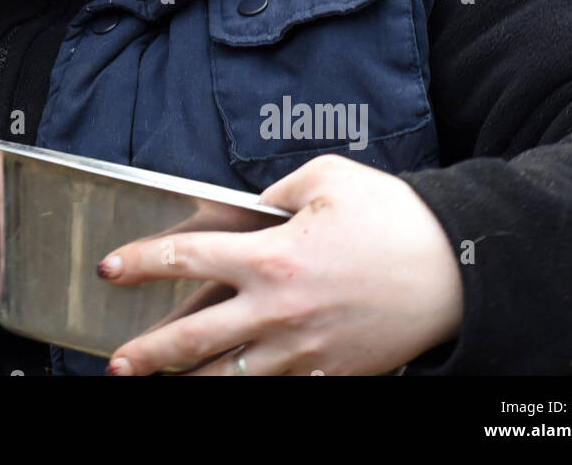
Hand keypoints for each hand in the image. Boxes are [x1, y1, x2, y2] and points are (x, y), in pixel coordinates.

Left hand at [97, 154, 463, 374]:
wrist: (460, 269)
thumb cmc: (395, 218)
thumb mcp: (328, 178)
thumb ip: (277, 190)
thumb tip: (254, 203)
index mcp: (271, 255)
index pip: (185, 258)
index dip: (140, 263)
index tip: (111, 269)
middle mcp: (279, 309)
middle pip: (195, 337)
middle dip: (149, 353)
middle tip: (117, 363)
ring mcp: (305, 350)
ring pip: (231, 378)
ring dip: (189, 384)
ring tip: (158, 389)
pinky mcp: (334, 373)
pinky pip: (281, 391)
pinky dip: (251, 393)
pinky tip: (230, 391)